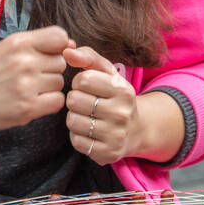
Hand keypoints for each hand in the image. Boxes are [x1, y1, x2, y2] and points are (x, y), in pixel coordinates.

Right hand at [0, 25, 72, 132]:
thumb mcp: (5, 48)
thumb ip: (37, 44)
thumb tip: (72, 45)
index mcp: (18, 42)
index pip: (60, 37)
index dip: (59, 47)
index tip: (48, 56)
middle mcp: (24, 61)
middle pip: (61, 63)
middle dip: (50, 70)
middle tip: (28, 77)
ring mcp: (26, 85)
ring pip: (60, 83)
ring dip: (48, 88)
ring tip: (25, 89)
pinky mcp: (27, 108)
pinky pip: (57, 102)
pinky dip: (48, 103)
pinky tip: (30, 101)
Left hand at [63, 44, 142, 163]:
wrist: (136, 130)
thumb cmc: (115, 96)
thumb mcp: (107, 73)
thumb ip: (88, 57)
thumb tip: (67, 51)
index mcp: (123, 89)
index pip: (83, 79)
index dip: (80, 82)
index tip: (88, 87)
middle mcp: (122, 113)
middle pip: (74, 100)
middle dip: (75, 100)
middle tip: (87, 103)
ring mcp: (115, 135)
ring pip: (72, 121)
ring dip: (75, 118)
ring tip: (88, 117)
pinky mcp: (107, 153)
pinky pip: (76, 141)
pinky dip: (78, 135)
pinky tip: (90, 132)